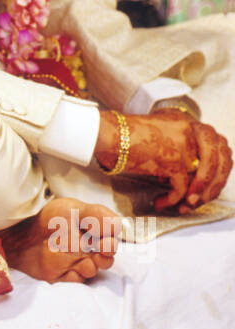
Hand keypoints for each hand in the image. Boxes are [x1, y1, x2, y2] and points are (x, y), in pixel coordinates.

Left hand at [0, 199, 120, 283]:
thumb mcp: (71, 208)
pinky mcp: (63, 275)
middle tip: (100, 249)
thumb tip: (117, 225)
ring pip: (93, 270)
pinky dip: (74, 277)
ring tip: (81, 258)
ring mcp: (75, 262)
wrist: (19, 234)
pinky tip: (66, 269)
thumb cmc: (46, 218)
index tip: (105, 235)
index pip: (111, 236)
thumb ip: (96, 214)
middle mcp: (86, 247)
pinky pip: (76, 281)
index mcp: (91, 230)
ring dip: (91, 265)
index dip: (111, 237)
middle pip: (107, 257)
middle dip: (107, 255)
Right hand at [96, 110, 231, 212]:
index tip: (209, 184)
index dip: (219, 167)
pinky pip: (182, 189)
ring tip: (184, 206)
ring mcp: (183, 144)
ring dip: (197, 197)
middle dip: (214, 185)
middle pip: (220, 159)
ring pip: (205, 177)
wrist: (107, 134)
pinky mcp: (173, 160)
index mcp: (187, 122)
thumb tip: (189, 176)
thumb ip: (178, 149)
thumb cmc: (124, 139)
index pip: (218, 144)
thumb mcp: (158, 136)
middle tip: (200, 200)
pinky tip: (161, 203)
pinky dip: (172, 201)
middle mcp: (190, 130)